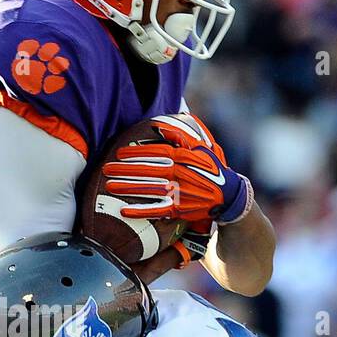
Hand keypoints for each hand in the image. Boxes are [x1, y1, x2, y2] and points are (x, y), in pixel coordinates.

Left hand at [102, 115, 251, 225]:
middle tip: (106, 169)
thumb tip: (159, 126)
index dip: (135, 153)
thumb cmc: (212, 168)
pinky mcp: (181, 209)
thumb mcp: (200, 147)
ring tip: (109, 186)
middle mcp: (180, 173)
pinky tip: (124, 211)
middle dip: (124, 169)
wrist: (229, 194)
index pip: (154, 153)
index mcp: (183, 157)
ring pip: (148, 188)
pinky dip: (140, 211)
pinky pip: (157, 210)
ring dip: (127, 187)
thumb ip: (180, 136)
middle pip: (146, 170)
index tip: (119, 153)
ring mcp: (180, 191)